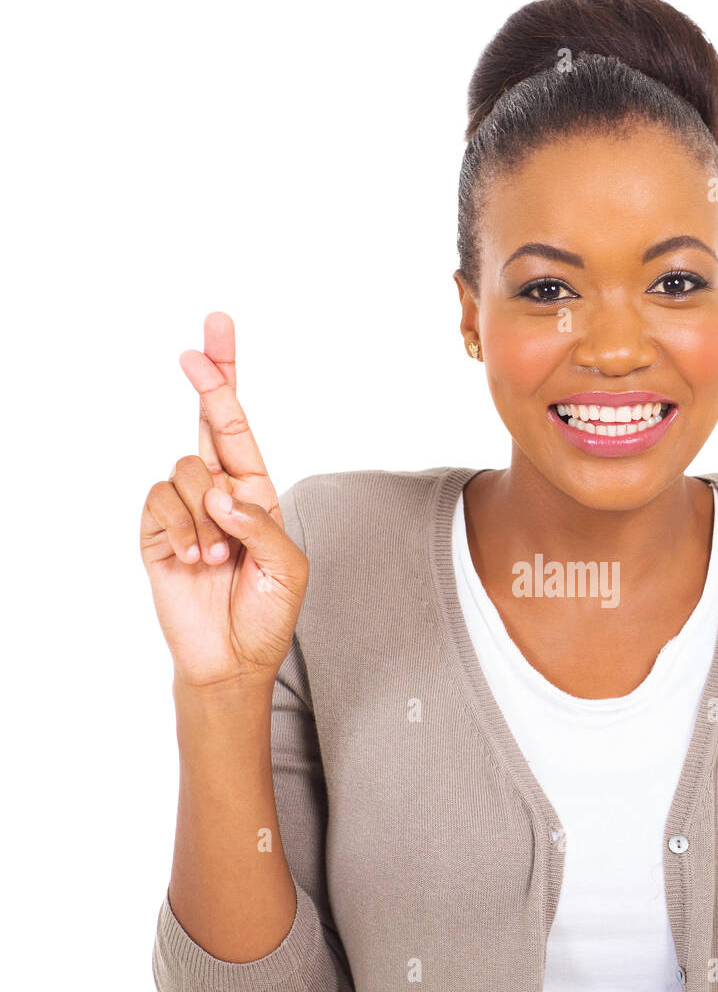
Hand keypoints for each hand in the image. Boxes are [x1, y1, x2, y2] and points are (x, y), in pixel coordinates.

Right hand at [140, 312, 307, 690]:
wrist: (232, 659)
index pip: (239, 427)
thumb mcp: (287, 567)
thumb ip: (261, 524)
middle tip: (195, 349)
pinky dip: (182, 529)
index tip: (217, 333)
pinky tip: (192, 559)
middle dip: (208, 380)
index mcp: (256, 492)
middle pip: (207, 421)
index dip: (226, 381)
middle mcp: (220, 491)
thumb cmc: (267, 613)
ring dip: (208, 515)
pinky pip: (161, 501)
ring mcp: (185, 509)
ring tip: (218, 559)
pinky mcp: (155, 531)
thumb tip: (221, 492)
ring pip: (189, 471)